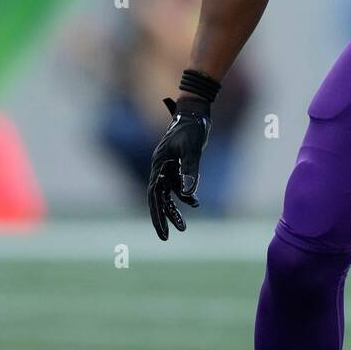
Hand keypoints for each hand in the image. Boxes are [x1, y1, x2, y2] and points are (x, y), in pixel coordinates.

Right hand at [147, 97, 210, 239]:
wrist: (196, 112)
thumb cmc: (192, 128)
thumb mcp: (193, 150)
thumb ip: (191, 171)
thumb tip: (189, 196)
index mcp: (158, 164)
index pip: (154, 195)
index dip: (157, 214)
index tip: (163, 232)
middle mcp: (160, 167)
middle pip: (158, 198)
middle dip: (162, 218)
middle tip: (167, 237)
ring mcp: (168, 167)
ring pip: (168, 193)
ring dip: (175, 209)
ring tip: (183, 227)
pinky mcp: (177, 164)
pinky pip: (178, 185)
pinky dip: (185, 194)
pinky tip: (194, 204)